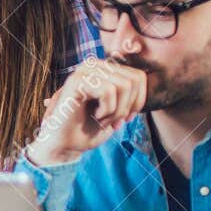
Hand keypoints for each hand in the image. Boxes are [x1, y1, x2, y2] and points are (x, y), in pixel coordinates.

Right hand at [24, 59, 145, 167]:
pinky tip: (94, 116)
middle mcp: (93, 64)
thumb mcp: (117, 108)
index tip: (125, 119)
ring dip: (116, 111)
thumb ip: (129, 92)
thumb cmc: (89, 129)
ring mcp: (84, 71)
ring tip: (102, 120)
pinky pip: (109, 91)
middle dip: (127, 108)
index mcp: (103, 69)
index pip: (139, 77)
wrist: (64, 146)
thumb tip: (145, 77)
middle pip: (134, 81)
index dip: (138, 102)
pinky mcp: (77, 80)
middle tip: (111, 122)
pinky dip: (107, 111)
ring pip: (124, 86)